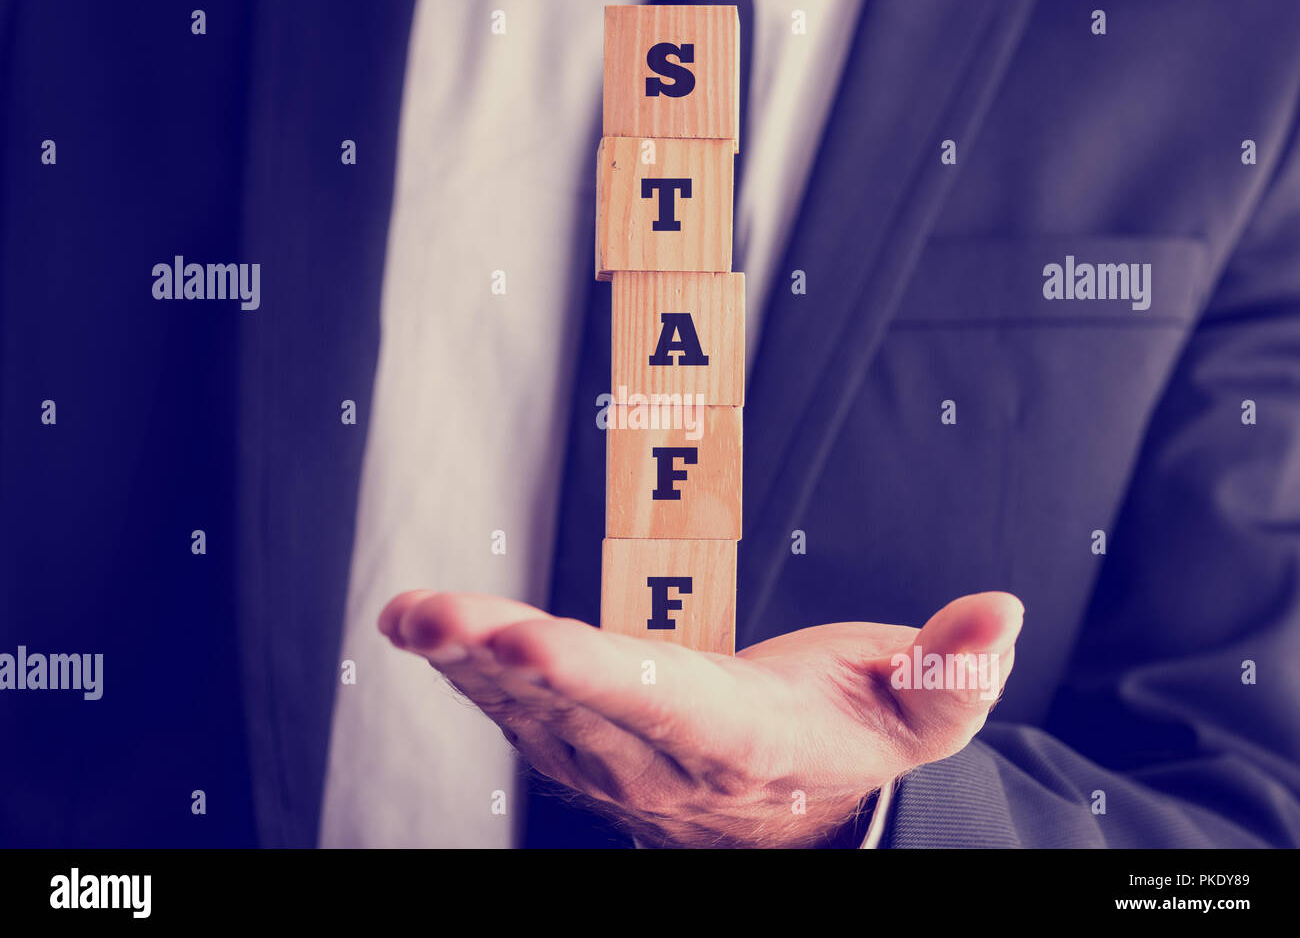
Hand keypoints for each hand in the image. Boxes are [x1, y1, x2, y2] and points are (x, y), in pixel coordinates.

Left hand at [379, 589, 1021, 846]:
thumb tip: (1000, 610)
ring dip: (464, 663)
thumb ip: (950, 672)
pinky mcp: (586, 749)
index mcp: (743, 740)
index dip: (593, 675)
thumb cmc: (852, 740)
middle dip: (497, 660)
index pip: (661, 705)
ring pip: (530, 715)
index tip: (528, 639)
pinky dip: (469, 672)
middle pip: (573, 710)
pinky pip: (518, 713)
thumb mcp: (918, 713)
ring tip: (411, 613)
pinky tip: (428, 632)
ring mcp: (617, 764)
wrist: (804, 813)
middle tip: (431, 615)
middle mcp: (665, 763)